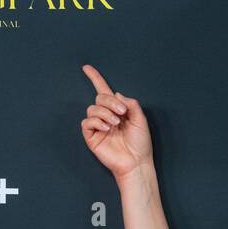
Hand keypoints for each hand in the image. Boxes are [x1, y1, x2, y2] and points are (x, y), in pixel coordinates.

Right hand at [80, 64, 153, 181]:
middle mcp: (106, 116)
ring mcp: (98, 127)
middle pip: (100, 98)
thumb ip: (130, 103)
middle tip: (122, 113)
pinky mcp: (91, 137)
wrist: (136, 161)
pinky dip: (96, 122)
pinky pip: (87, 123)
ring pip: (92, 109)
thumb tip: (116, 94)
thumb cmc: (140, 143)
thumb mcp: (140, 118)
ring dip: (105, 113)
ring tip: (115, 124)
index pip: (104, 91)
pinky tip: (106, 128)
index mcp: (117, 110)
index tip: (86, 67)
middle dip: (110, 102)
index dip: (95, 78)